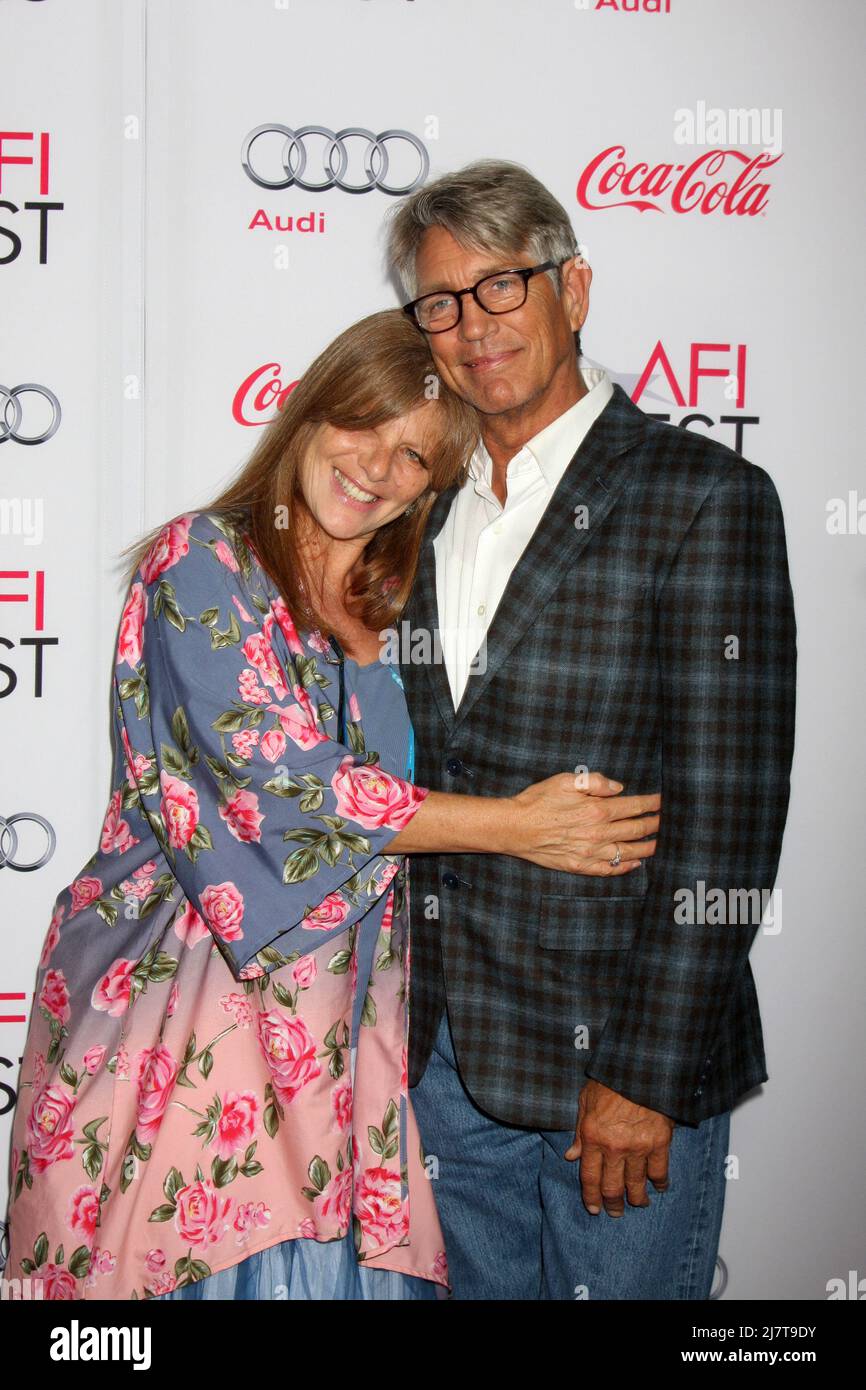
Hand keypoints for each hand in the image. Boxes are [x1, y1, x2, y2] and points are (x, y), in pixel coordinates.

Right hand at [508, 770, 659, 875]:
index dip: (652, 804)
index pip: (634, 807)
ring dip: (647, 848)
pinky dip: (625, 868)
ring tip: (659, 844)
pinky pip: (608, 869)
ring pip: (627, 852)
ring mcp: (590, 852)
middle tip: (667, 822)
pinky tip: (634, 864)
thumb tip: (619, 788)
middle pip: (636, 830)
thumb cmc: (538, 800)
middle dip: (655, 825)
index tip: (664, 802)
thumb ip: (595, 781)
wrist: (515, 827)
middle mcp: (598, 833)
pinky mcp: (580, 865)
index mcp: (597, 810)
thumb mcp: (566, 780)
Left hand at [565, 1079, 674, 1214]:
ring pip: (636, 1185)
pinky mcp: (660, 1143)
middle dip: (613, 1204)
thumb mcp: (586, 1101)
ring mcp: (638, 1148)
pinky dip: (660, 1183)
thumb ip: (579, 1131)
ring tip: (638, 1204)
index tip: (594, 1209)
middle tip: (615, 1212)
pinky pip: (659, 1172)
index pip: (589, 1177)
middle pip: (612, 1187)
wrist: (641, 1068)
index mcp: (593, 1136)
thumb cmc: (610, 1080)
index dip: (591, 1197)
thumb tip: (571, 1156)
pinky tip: (659, 1188)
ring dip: (637, 1199)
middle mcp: (614, 1147)